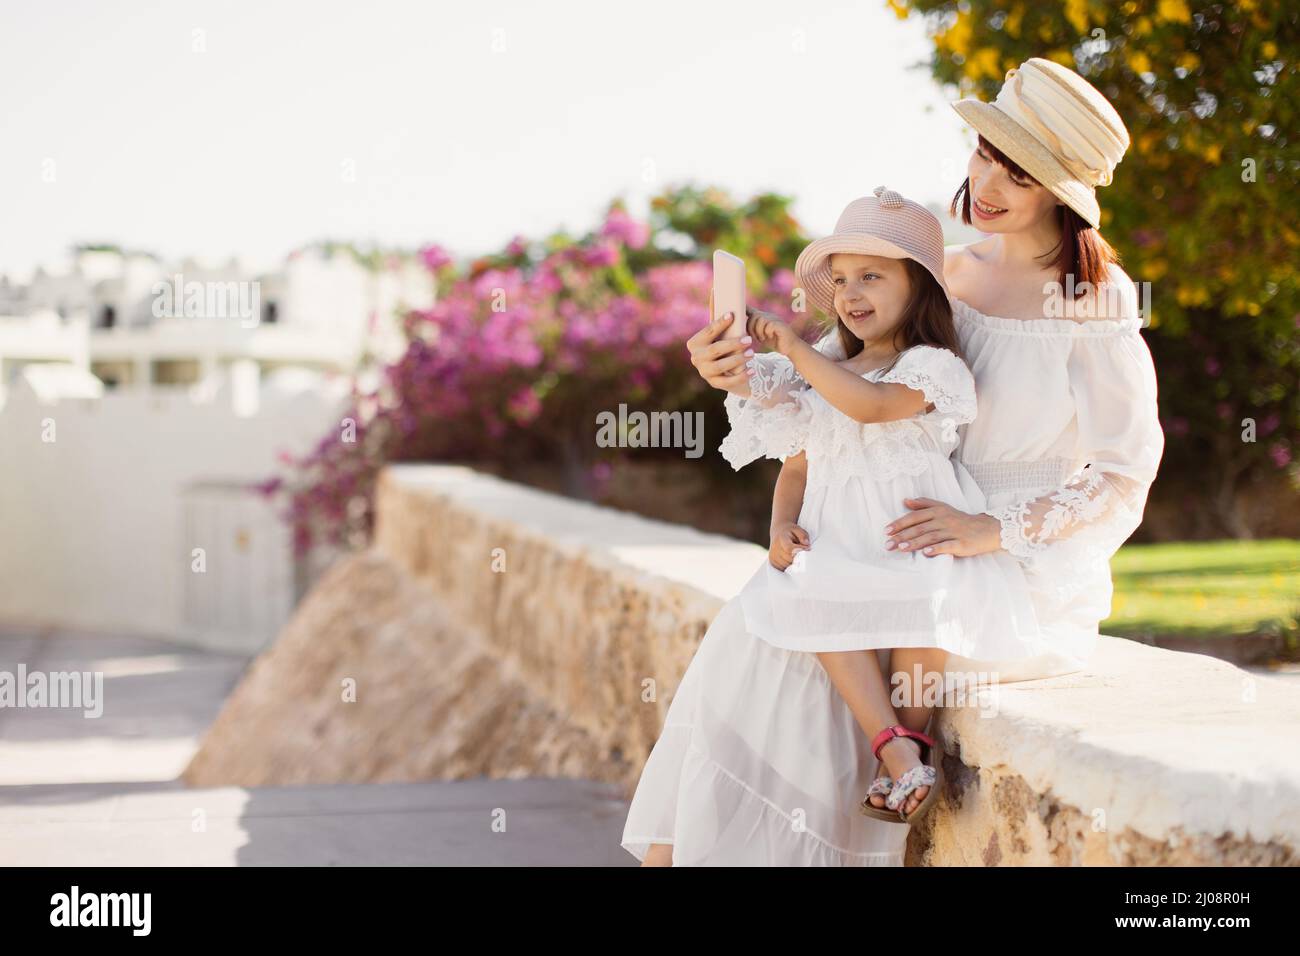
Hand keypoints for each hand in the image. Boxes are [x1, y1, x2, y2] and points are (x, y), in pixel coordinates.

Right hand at [687, 288, 754, 392]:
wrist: (724, 369)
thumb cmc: (722, 343)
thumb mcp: (719, 331)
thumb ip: (717, 314)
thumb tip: (716, 288)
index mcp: (694, 342)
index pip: (708, 331)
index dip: (720, 323)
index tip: (733, 314)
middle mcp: (695, 358)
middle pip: (714, 350)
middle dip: (732, 344)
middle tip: (749, 339)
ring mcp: (704, 372)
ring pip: (721, 366)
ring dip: (738, 359)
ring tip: (752, 353)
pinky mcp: (714, 384)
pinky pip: (728, 382)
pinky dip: (741, 376)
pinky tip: (752, 371)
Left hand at [745, 306, 799, 356]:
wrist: (790, 348)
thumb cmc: (775, 342)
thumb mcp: (760, 335)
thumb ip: (752, 329)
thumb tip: (740, 327)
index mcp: (764, 318)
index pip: (752, 310)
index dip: (744, 307)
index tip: (735, 305)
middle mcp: (769, 316)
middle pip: (754, 316)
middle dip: (752, 328)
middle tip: (757, 337)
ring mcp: (775, 319)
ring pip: (760, 320)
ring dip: (759, 331)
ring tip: (764, 338)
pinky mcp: (780, 325)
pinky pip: (769, 325)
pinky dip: (767, 333)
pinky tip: (771, 337)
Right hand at [769, 521, 810, 570]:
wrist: (778, 531)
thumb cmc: (790, 531)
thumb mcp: (798, 529)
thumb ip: (803, 536)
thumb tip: (806, 545)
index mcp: (781, 538)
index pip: (789, 549)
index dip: (800, 551)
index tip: (807, 549)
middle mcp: (774, 548)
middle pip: (789, 559)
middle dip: (799, 558)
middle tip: (803, 553)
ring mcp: (772, 556)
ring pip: (787, 566)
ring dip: (794, 563)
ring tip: (796, 554)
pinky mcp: (772, 562)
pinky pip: (783, 568)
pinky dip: (789, 566)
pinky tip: (791, 559)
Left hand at [883, 498, 1001, 557]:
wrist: (986, 529)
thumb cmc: (960, 519)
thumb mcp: (942, 508)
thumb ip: (924, 504)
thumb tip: (905, 501)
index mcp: (937, 511)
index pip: (915, 517)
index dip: (900, 523)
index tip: (886, 531)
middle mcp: (944, 520)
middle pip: (920, 528)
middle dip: (902, 536)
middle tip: (887, 544)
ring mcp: (953, 532)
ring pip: (930, 537)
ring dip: (915, 542)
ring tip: (901, 548)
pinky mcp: (962, 543)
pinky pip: (948, 546)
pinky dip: (937, 549)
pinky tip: (926, 553)